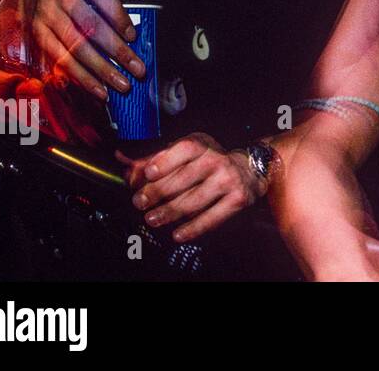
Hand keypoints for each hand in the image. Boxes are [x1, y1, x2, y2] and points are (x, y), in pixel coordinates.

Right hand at [11, 0, 141, 99]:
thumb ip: (103, 4)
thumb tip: (130, 36)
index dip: (117, 16)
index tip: (133, 36)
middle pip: (90, 25)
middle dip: (117, 50)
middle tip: (137, 69)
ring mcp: (43, 17)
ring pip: (75, 48)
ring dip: (101, 70)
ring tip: (121, 84)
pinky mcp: (36, 37)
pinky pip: (60, 60)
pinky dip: (81, 77)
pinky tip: (98, 89)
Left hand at [120, 133, 262, 242]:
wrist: (251, 169)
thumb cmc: (210, 161)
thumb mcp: (187, 152)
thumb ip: (157, 158)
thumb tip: (127, 164)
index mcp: (203, 145)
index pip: (185, 149)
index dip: (166, 161)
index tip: (148, 174)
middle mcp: (217, 160)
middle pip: (185, 178)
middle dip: (159, 192)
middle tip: (140, 203)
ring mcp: (228, 180)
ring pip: (195, 200)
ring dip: (170, 212)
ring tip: (152, 219)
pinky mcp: (237, 199)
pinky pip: (212, 217)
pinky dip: (194, 228)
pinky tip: (178, 234)